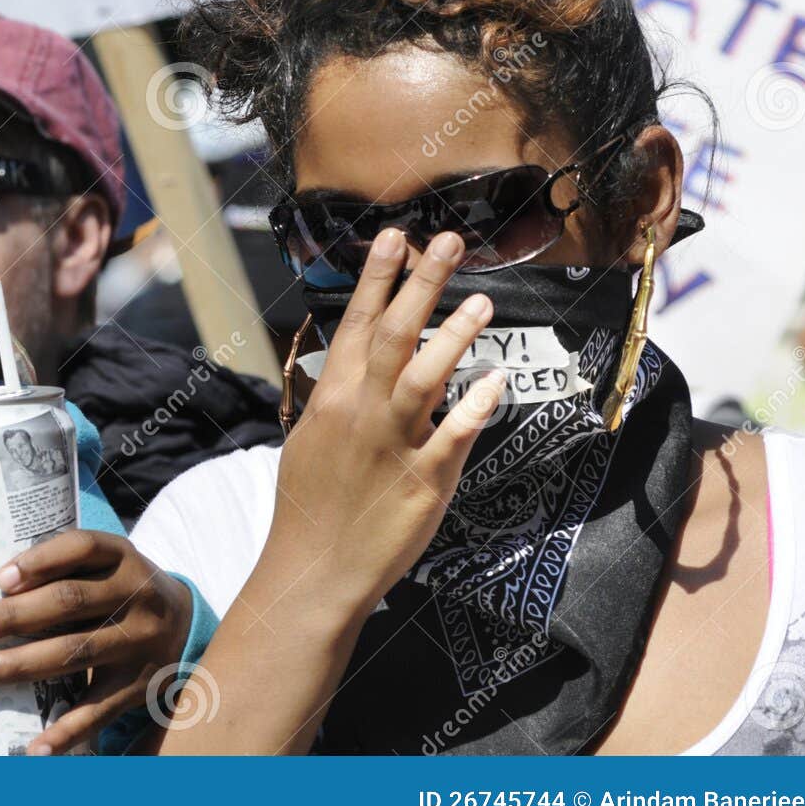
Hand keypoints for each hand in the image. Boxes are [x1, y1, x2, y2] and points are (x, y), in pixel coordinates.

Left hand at [0, 530, 192, 755]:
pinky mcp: (140, 684)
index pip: (81, 548)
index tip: (0, 578)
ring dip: (22, 665)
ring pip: (76, 653)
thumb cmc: (120, 588)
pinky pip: (98, 709)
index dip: (40, 561)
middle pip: (69, 602)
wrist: (185, 623)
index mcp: (122, 557)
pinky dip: (65, 731)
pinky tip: (34, 748)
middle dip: (14, 616)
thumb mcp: (106, 565)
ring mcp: (139, 642)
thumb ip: (64, 570)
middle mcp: (136, 595)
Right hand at [271, 228, 505, 618]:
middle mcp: (361, 411)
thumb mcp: (308, 438)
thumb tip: (344, 364)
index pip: (354, 322)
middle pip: (392, 333)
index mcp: (330, 397)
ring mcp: (393, 443)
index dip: (376, 277)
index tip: (395, 237)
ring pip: (425, 376)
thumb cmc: (310, 504)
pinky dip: (475, 405)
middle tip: (447, 240)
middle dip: (420, 282)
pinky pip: (456, 435)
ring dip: (454, 334)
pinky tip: (495, 380)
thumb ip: (332, 398)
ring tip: (481, 300)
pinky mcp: (425, 480)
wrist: (315, 567)